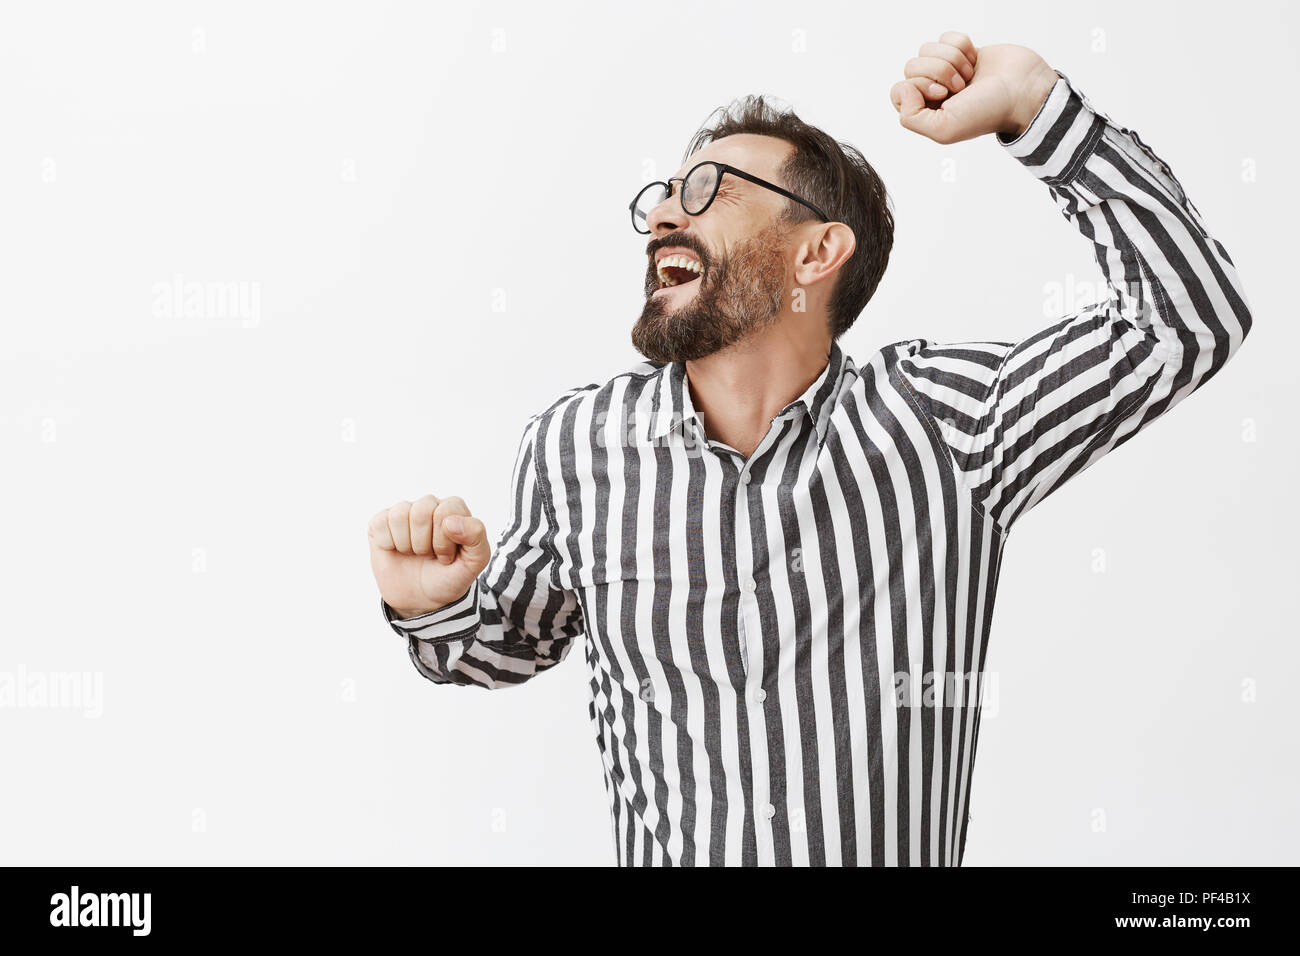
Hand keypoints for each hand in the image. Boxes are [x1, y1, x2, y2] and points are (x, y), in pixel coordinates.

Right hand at [368, 495, 490, 618]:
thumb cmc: (449, 576)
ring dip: (407, 545)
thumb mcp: (474, 562)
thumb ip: (477, 537)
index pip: (446, 511)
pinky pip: (381, 523)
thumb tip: (450, 521)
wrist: (422, 598)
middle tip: (429, 556)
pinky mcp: (382, 521)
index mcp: (454, 508)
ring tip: (415, 553)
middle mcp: (429, 504)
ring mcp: (404, 512)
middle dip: (425, 544)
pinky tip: (397, 550)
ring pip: (400, 516)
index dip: (444, 541)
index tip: (446, 556)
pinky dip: (389, 544)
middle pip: (421, 512)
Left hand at [889, 32, 1058, 144]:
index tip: (942, 96)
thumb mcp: (943, 130)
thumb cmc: (987, 112)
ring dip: (952, 59)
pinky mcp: (963, 52)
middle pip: (912, 66)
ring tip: (970, 76)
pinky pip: (947, 38)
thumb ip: (910, 117)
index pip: (899, 90)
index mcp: (924, 111)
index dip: (918, 87)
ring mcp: (947, 70)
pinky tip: (975, 62)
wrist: (1023, 91)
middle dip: (938, 72)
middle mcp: (932, 91)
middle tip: (961, 87)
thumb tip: (904, 87)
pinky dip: (962, 46)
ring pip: (927, 49)